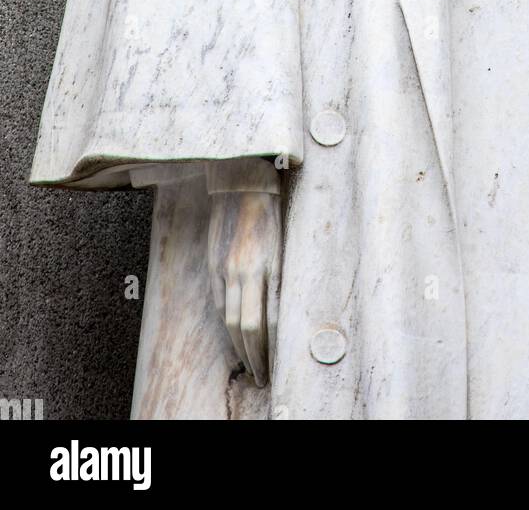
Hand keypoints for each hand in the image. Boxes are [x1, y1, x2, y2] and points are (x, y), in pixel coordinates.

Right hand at [208, 190, 281, 385]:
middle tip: (261, 377)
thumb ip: (278, 280)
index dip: (271, 350)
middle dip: (254, 357)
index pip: (269, 322)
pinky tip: (233, 337)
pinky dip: (226, 325)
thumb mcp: (283, 245)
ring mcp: (227, 269)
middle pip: (247, 328)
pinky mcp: (214, 265)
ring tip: (248, 365)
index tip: (275, 368)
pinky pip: (220, 303)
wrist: (242, 184)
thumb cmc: (270, 213)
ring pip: (230, 320)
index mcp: (268, 266)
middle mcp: (246, 271)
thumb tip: (279, 315)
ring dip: (239, 347)